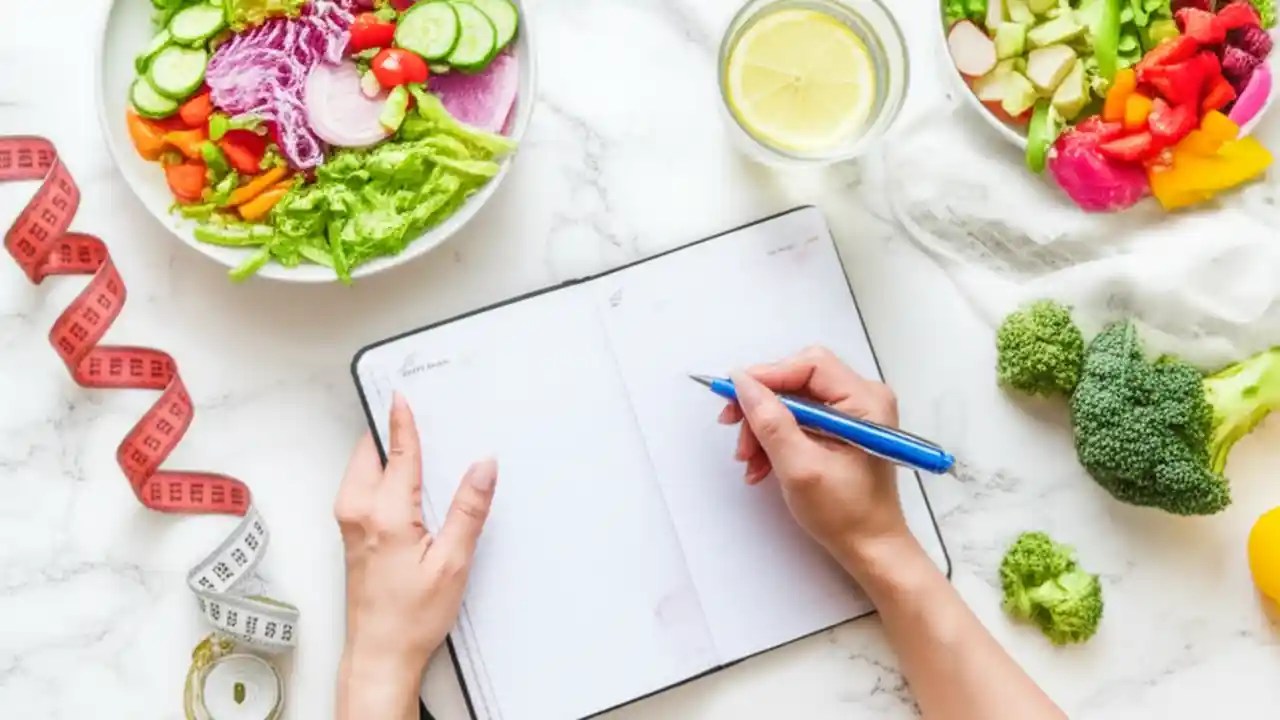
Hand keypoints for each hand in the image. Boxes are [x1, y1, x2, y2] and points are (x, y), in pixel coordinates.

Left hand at [334, 393, 497, 719]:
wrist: (380, 654)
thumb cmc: (410, 617)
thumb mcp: (453, 562)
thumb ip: (468, 509)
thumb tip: (483, 466)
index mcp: (384, 513)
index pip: (398, 452)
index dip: (403, 420)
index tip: (403, 394)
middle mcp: (357, 511)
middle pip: (371, 451)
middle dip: (393, 431)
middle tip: (421, 414)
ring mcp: (349, 521)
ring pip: (364, 467)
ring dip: (387, 452)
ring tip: (421, 445)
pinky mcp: (350, 532)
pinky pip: (363, 485)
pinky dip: (382, 472)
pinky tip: (408, 480)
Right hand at [718, 346, 912, 574]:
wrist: (870, 548)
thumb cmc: (847, 515)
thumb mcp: (800, 468)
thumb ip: (771, 421)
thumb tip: (743, 383)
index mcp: (865, 401)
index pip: (808, 365)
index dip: (767, 376)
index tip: (734, 397)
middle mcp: (862, 398)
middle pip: (797, 380)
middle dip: (762, 407)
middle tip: (736, 432)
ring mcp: (852, 414)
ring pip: (793, 401)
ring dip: (764, 427)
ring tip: (749, 460)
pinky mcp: (841, 429)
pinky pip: (799, 419)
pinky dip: (776, 438)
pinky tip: (762, 464)